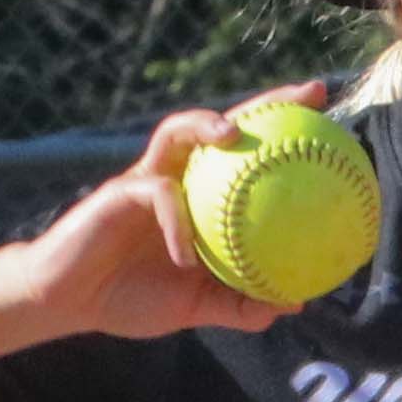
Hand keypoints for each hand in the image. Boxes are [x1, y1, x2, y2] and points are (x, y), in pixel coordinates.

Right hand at [23, 86, 335, 342]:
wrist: (73, 302)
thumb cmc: (131, 298)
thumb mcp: (197, 307)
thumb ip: (241, 306)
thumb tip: (294, 304)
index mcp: (200, 199)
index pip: (248, 156)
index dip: (284, 135)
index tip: (328, 121)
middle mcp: (178, 177)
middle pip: (223, 124)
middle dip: (267, 101)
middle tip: (312, 93)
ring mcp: (146, 178)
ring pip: (179, 132)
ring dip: (205, 125)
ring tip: (233, 135)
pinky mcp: (119, 191)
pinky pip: (158, 195)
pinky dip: (177, 225)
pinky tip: (186, 257)